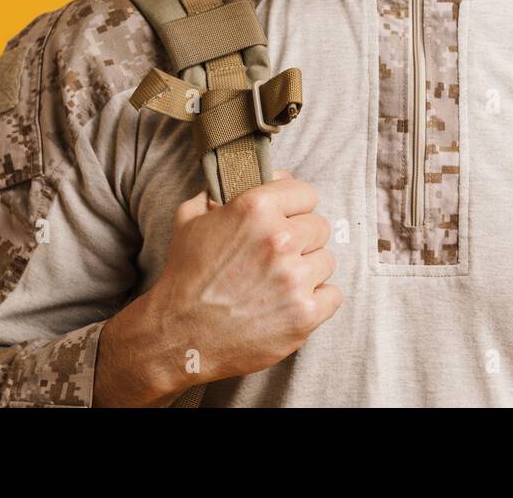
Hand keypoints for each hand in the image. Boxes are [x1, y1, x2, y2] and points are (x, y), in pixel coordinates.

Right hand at [95, 170, 340, 404]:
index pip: (306, 193)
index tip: (288, 216)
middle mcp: (280, 240)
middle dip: (302, 238)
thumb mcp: (190, 219)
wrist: (179, 335)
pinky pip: (333, 295)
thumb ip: (219, 192)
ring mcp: (295, 279)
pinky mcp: (304, 314)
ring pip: (327, 260)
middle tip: (280, 254)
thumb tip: (245, 177)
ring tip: (282, 281)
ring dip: (309, 269)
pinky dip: (318, 299)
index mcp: (256, 209)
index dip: (295, 205)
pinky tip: (293, 302)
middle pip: (320, 227)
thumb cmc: (184, 276)